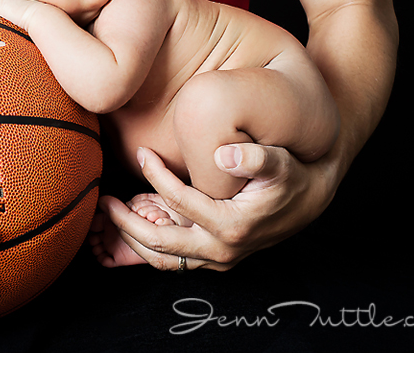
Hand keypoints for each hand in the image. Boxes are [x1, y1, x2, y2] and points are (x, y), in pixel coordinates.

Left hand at [100, 144, 336, 269]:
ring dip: (133, 240)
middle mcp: (221, 251)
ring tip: (111, 216)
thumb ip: (255, 156)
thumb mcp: (279, 162)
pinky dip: (150, 246)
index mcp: (232, 227)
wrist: (308, 200)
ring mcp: (217, 260)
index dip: (157, 175)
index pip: (180, 201)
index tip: (142, 153)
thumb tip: (225, 154)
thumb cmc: (290, 176)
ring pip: (162, 260)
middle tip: (104, 202)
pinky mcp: (214, 259)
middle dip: (126, 224)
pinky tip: (136, 220)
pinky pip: (173, 260)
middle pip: (160, 244)